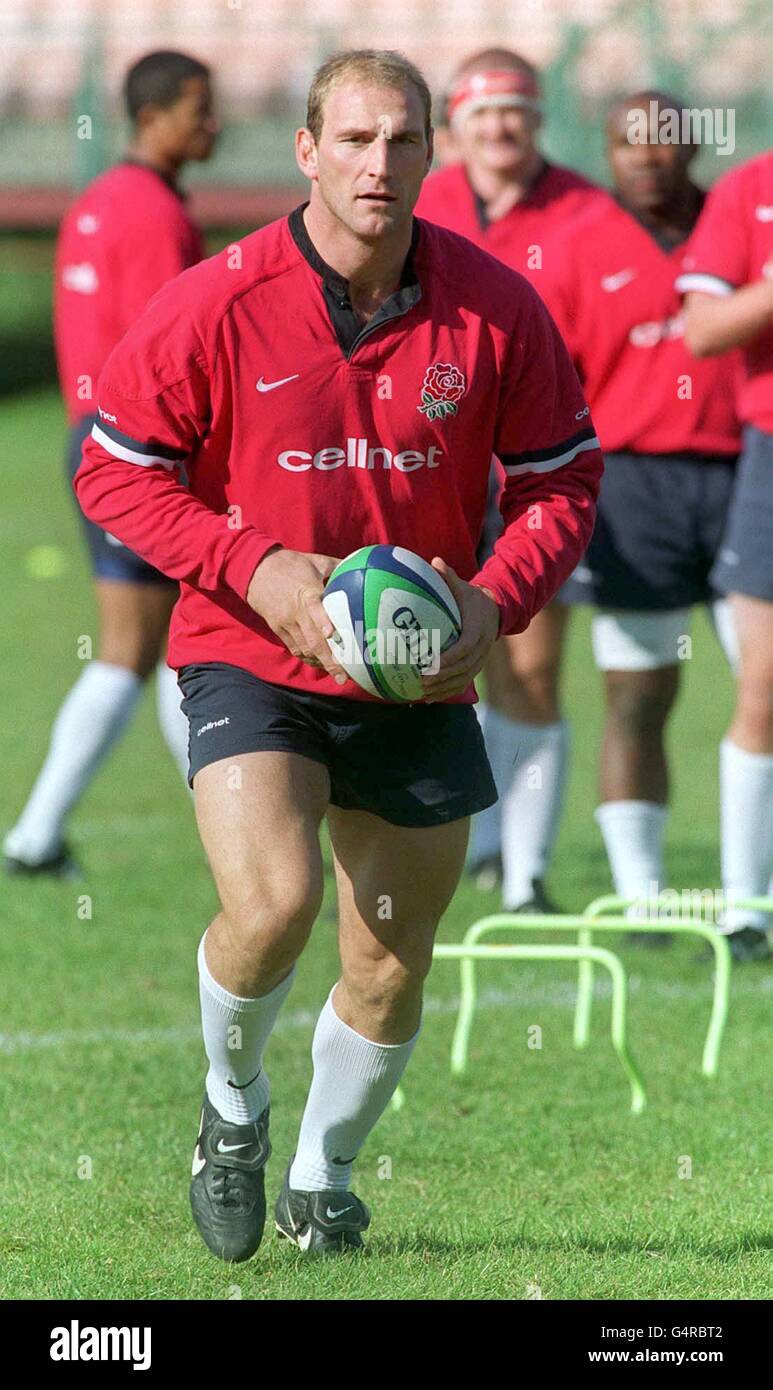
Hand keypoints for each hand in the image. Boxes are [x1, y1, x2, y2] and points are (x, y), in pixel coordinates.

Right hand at [246, 547, 347, 682]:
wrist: (256, 569)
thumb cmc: (291, 564)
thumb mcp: (315, 560)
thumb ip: (338, 567)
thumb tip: (362, 568)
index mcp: (306, 591)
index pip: (314, 608)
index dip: (323, 621)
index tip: (332, 634)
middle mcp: (295, 611)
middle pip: (312, 639)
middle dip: (329, 659)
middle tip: (343, 675)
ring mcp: (285, 622)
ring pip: (303, 648)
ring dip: (320, 663)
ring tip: (336, 675)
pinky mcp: (278, 629)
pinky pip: (294, 648)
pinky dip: (308, 658)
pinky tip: (321, 664)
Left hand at [421, 557, 500, 701]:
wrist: (496, 611)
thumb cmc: (473, 598)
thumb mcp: (464, 587)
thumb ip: (449, 577)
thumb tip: (435, 561)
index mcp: (477, 629)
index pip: (465, 647)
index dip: (450, 658)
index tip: (432, 664)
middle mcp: (481, 647)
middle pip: (464, 668)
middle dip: (443, 677)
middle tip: (422, 681)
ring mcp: (480, 659)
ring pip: (463, 679)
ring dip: (444, 688)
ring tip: (422, 693)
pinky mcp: (476, 666)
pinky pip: (463, 682)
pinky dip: (448, 691)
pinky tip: (429, 698)